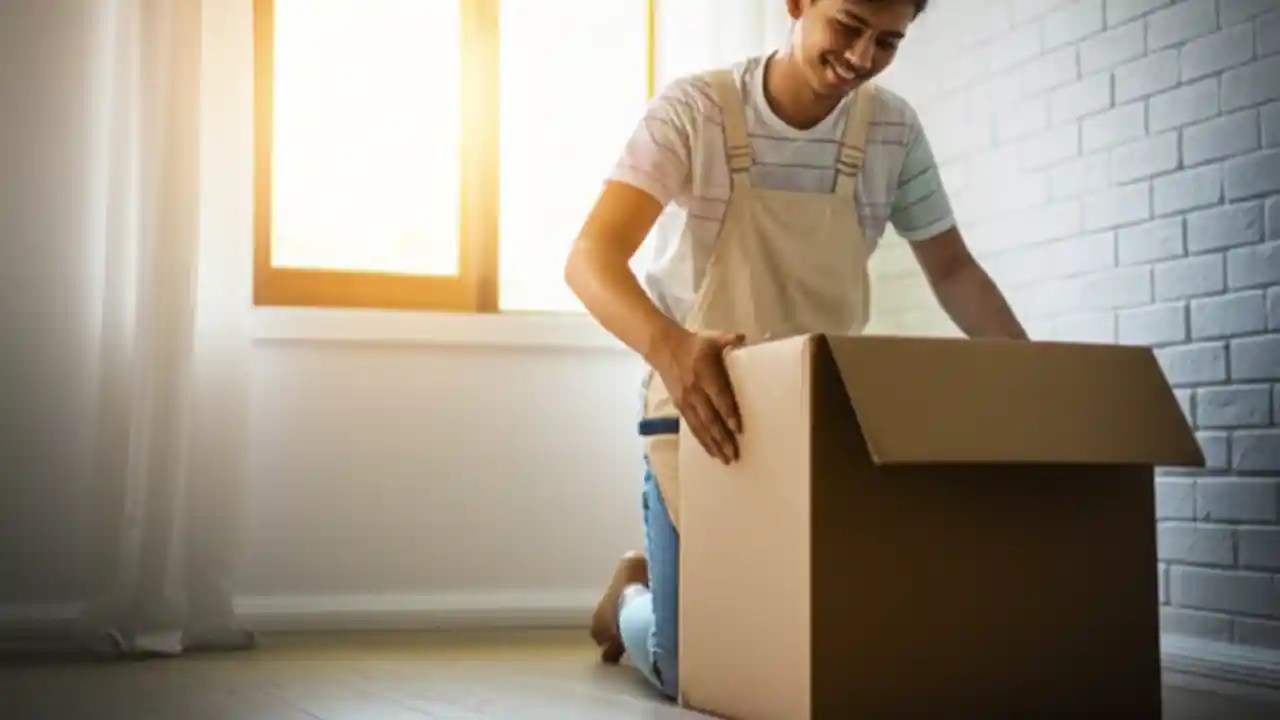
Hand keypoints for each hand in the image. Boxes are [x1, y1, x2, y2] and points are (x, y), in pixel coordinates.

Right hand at [653, 328, 744, 463]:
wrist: (664, 349)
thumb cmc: (694, 344)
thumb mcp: (712, 338)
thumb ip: (729, 339)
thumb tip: (743, 338)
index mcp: (705, 374)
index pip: (719, 397)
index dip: (728, 413)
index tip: (738, 429)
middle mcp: (695, 391)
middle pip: (710, 418)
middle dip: (722, 438)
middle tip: (734, 454)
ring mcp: (687, 401)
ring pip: (701, 427)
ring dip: (713, 444)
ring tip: (725, 459)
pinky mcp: (681, 407)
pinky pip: (693, 427)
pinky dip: (703, 441)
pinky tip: (712, 452)